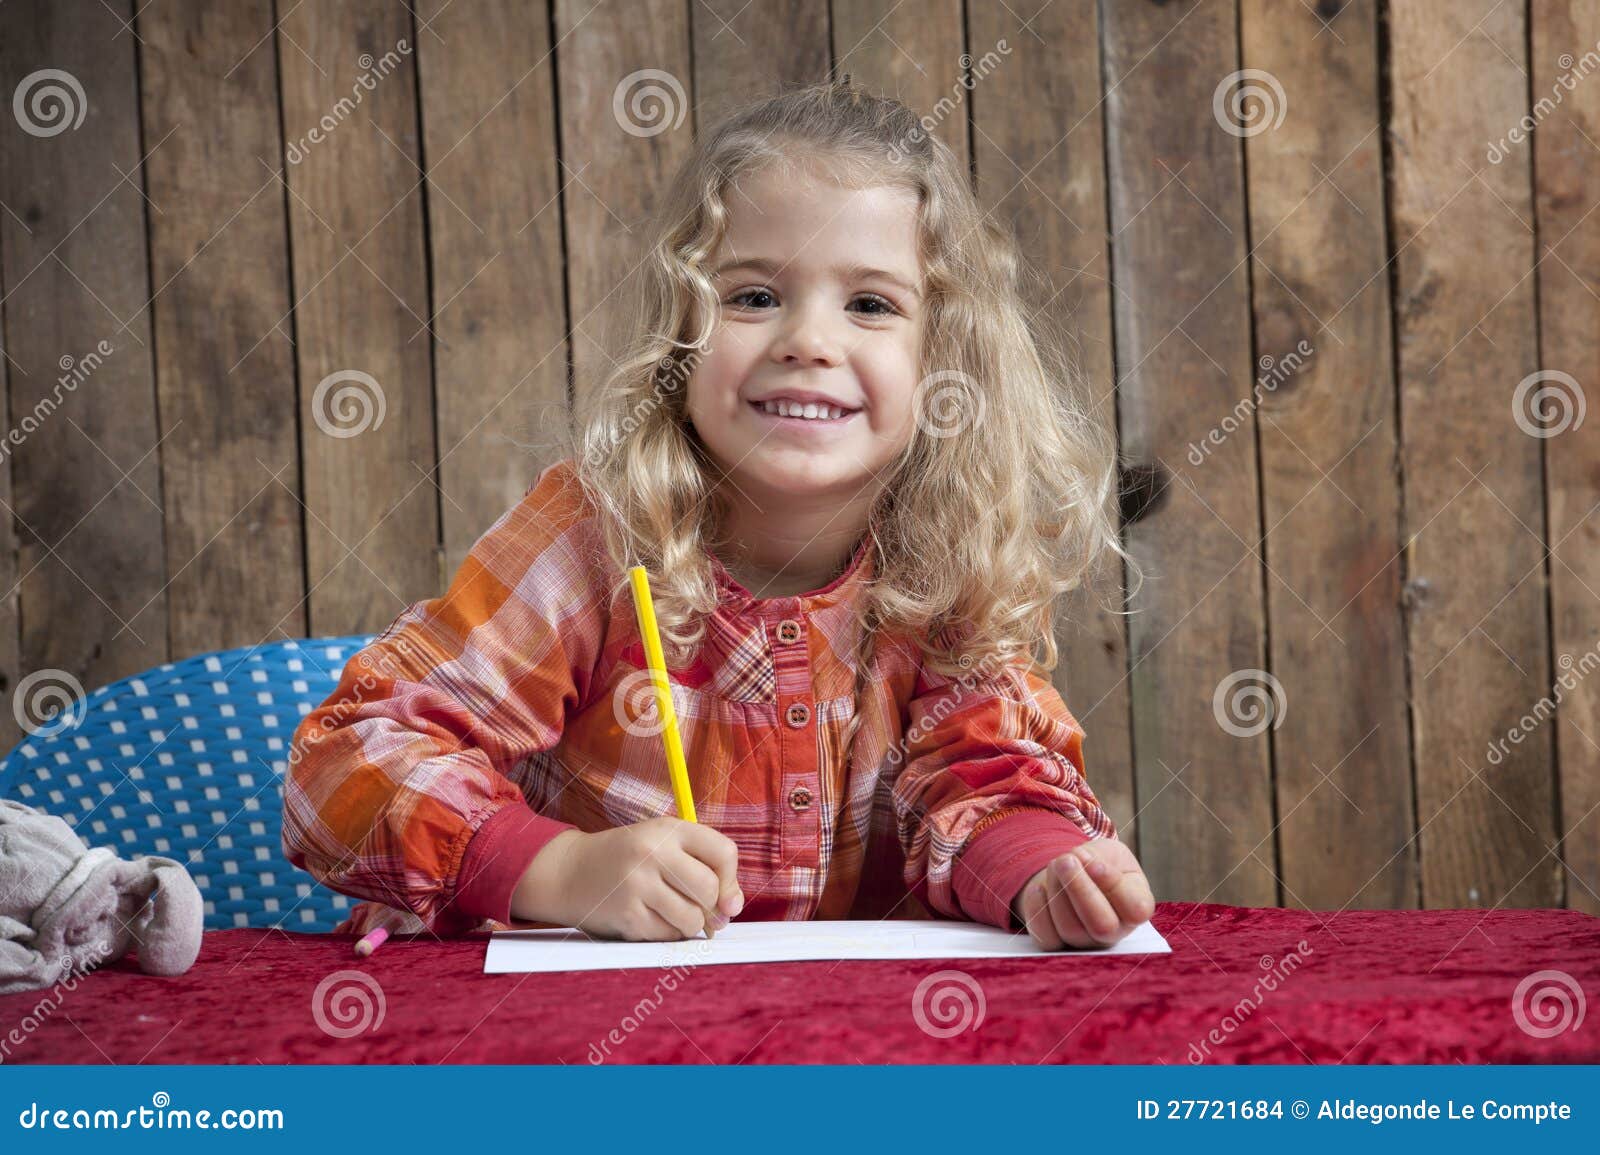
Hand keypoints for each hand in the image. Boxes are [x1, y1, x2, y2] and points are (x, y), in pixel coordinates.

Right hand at [512, 817, 744, 941]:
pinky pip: (668, 935)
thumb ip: (705, 867)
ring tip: (674, 913)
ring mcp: (637, 884)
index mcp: (668, 828)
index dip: (731, 879)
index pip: (724, 852)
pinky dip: (668, 933)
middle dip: (712, 907)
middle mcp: (652, 852)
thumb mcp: (665, 844)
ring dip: (691, 924)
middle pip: (709, 890)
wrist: (571, 871)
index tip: (724, 892)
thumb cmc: (630, 858)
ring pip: (692, 918)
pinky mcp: (627, 915)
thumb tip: (732, 910)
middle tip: (701, 910)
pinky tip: (652, 918)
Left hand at [1013, 838, 1153, 948]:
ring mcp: (1086, 941)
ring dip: (1058, 892)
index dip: (1113, 885)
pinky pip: (1047, 938)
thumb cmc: (1099, 863)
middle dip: (1080, 890)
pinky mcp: (1058, 944)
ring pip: (1071, 929)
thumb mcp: (1110, 853)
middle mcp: (1115, 931)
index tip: (1095, 863)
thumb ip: (1103, 858)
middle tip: (1066, 860)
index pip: (1136, 909)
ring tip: (1056, 864)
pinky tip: (1038, 888)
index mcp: (1136, 907)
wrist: (1073, 873)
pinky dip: (1038, 911)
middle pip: (1102, 926)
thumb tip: (1086, 865)